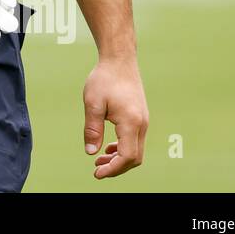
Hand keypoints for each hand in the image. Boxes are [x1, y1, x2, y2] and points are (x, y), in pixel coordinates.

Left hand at [83, 57, 148, 178]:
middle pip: (134, 158)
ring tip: (100, 160)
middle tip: (97, 170)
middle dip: (116, 167)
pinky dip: (123, 148)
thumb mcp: (92, 103)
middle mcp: (141, 124)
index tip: (97, 173)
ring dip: (119, 159)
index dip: (113, 169)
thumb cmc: (104, 79)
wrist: (120, 60)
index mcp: (131, 122)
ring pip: (136, 150)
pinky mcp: (140, 117)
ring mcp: (143, 121)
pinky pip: (135, 140)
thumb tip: (91, 152)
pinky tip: (108, 147)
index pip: (127, 156)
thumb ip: (92, 129)